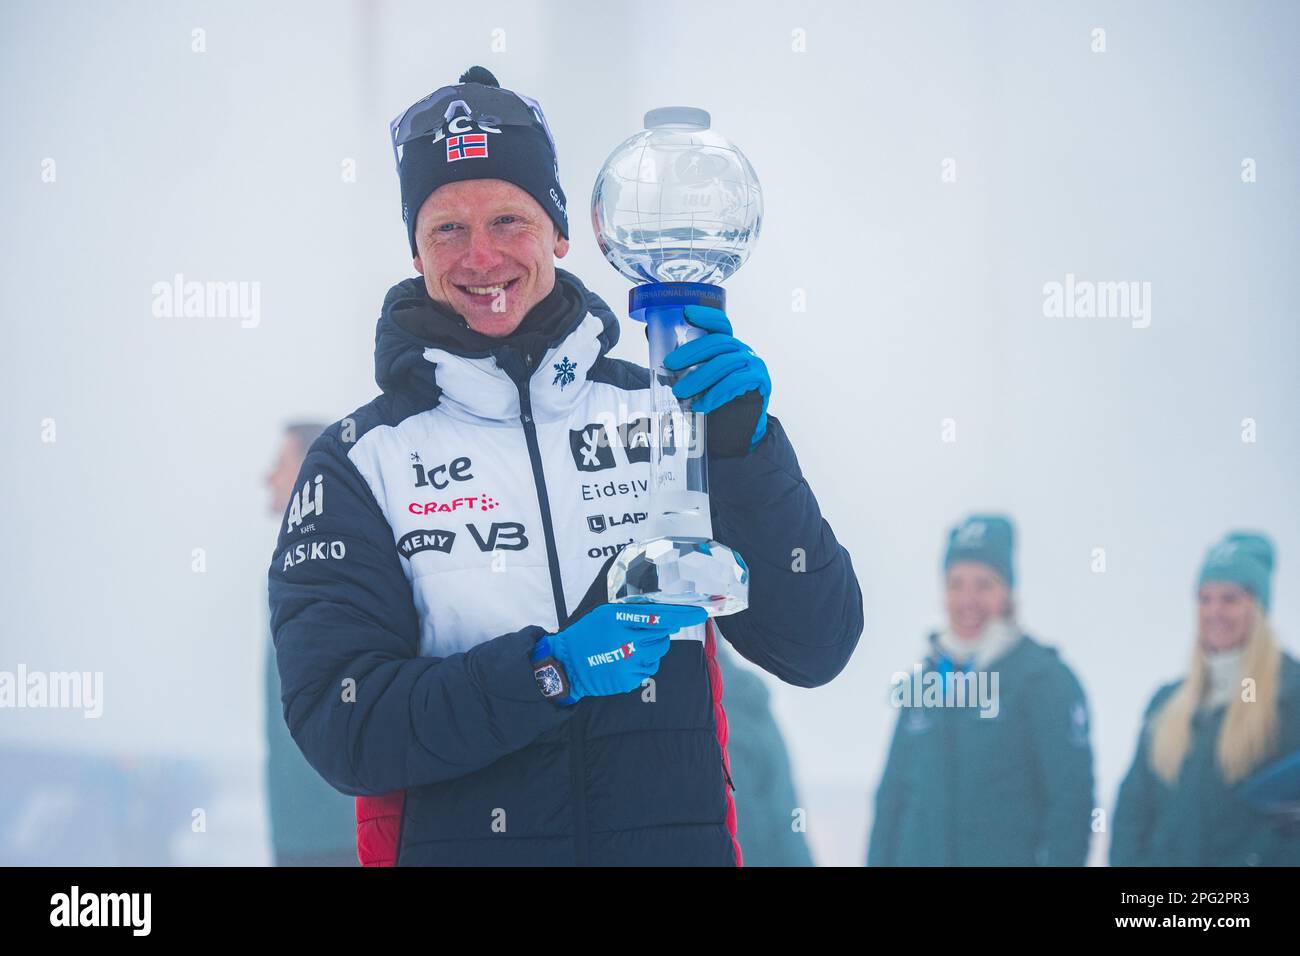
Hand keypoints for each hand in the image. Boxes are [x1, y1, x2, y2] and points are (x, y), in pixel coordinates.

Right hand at [531, 603, 707, 704]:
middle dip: (660, 632)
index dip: (684, 614)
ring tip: (632, 646)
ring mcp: (629, 661)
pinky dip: (643, 662)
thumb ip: (633, 612)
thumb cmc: (587, 635)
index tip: (701, 613)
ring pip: (659, 651)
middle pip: (663, 634)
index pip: (660, 615)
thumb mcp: (605, 614)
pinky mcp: (629, 678)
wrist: (567, 664)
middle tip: (642, 633)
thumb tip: (664, 614)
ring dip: (653, 647)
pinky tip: (626, 660)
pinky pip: (649, 667)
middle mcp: (627, 639)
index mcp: (620, 618)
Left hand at [661, 304, 770, 455]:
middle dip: (691, 352)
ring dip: (699, 378)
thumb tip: (650, 333)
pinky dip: (715, 394)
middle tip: (669, 365)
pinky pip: (735, 382)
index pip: (719, 324)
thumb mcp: (699, 378)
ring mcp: (753, 363)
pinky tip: (701, 405)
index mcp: (727, 345)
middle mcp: (742, 350)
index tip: (686, 313)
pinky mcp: (759, 380)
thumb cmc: (718, 399)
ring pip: (724, 363)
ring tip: (679, 393)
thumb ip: (682, 361)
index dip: (705, 316)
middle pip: (717, 342)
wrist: (740, 428)